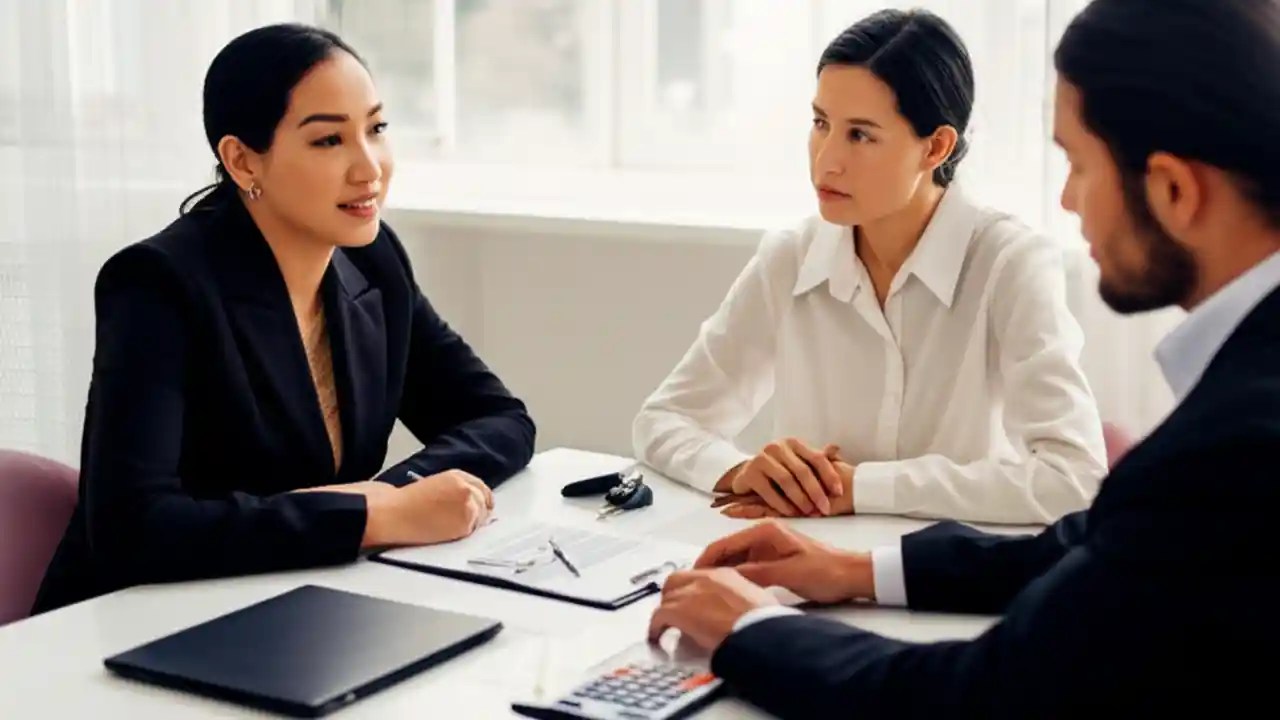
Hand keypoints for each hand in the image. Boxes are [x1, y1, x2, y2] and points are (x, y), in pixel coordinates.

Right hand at [364, 469, 493, 547]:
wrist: (393, 514)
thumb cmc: (404, 503)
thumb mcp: (434, 486)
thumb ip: (454, 491)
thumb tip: (468, 504)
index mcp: (457, 476)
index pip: (480, 488)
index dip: (482, 499)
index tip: (484, 506)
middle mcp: (466, 488)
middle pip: (484, 503)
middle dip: (477, 513)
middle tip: (465, 522)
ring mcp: (468, 505)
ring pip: (480, 519)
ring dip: (469, 524)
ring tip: (445, 526)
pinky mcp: (465, 523)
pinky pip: (471, 531)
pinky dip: (462, 534)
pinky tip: (444, 531)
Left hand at [646, 568, 778, 650]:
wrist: (758, 632)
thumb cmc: (765, 623)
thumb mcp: (760, 602)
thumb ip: (746, 601)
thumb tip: (744, 613)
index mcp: (726, 575)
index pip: (700, 577)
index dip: (693, 591)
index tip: (693, 602)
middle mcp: (705, 579)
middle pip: (677, 580)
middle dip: (673, 595)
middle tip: (675, 612)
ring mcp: (690, 593)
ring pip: (667, 597)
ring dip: (666, 612)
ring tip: (667, 627)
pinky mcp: (678, 611)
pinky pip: (658, 617)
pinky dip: (656, 627)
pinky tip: (657, 637)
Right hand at [693, 519, 874, 603]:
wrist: (853, 575)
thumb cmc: (826, 571)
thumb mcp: (787, 573)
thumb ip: (754, 574)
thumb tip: (724, 578)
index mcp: (765, 531)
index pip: (724, 543)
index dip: (706, 560)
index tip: (692, 576)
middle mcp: (764, 534)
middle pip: (727, 550)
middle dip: (710, 567)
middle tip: (696, 588)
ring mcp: (768, 547)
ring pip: (736, 560)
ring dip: (723, 573)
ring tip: (708, 591)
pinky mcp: (774, 559)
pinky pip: (747, 567)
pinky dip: (737, 577)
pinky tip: (730, 590)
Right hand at [713, 439, 842, 516]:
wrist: (746, 475)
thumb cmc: (778, 471)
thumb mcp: (798, 462)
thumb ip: (817, 459)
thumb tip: (836, 448)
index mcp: (793, 443)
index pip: (816, 458)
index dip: (829, 475)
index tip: (839, 493)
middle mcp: (777, 447)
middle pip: (802, 470)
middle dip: (816, 492)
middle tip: (825, 509)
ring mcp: (761, 458)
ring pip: (786, 480)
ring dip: (800, 499)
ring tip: (810, 512)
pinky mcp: (750, 473)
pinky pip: (769, 491)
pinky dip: (782, 504)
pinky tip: (791, 513)